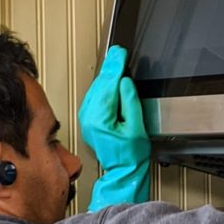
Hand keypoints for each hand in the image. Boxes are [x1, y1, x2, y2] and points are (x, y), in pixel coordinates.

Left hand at [78, 45, 151, 210]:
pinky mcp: (89, 120)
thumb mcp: (136, 127)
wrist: (123, 170)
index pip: (108, 85)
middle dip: (110, 68)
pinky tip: (109, 79)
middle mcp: (89, 118)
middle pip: (100, 85)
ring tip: (115, 61)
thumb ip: (130, 102)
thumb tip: (125, 82)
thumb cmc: (131, 155)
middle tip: (117, 52)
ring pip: (96, 89)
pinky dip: (103, 86)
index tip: (119, 54)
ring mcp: (87, 119)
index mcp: (100, 119)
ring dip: (106, 75)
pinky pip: (95, 97)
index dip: (115, 67)